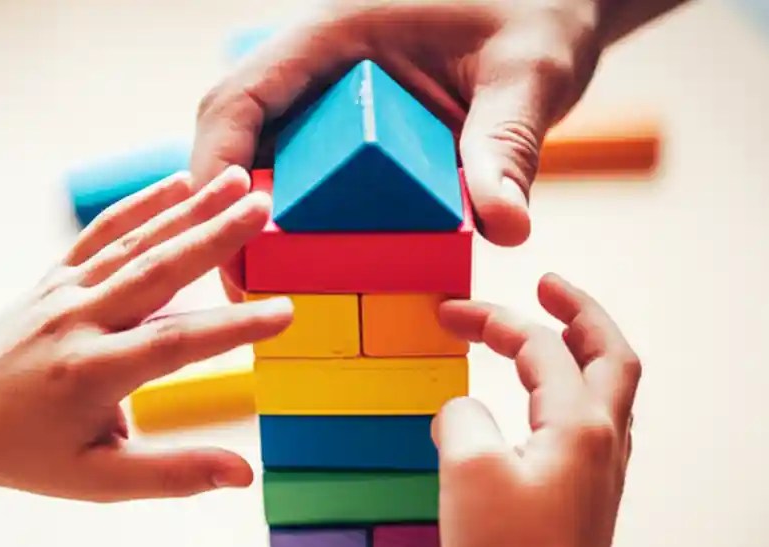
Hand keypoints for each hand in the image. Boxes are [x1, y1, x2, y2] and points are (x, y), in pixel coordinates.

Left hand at [0, 166, 291, 499]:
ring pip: (133, 243)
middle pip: (157, 272)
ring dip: (187, 208)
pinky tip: (177, 182)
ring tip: (237, 180)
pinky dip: (138, 206)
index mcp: (92, 375)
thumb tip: (245, 474)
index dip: (232, 327)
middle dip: (214, 236)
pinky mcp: (53, 278)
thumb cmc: (28, 454)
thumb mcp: (98, 480)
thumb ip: (173, 474)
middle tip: (266, 205)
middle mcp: (77, 323)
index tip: (285, 311)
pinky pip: (100, 234)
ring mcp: (62, 293)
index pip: (175, 345)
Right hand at [195, 0, 606, 293]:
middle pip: (239, 146)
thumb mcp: (525, 74)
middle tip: (244, 287)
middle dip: (228, 216)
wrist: (551, 14)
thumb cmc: (532, 17)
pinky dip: (309, 238)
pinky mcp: (357, 147)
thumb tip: (505, 227)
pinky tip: (323, 282)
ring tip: (271, 296)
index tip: (222, 231)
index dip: (217, 166)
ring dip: (263, 233)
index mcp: (334, 38)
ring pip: (269, 174)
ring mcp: (333, 112)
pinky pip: (315, 193)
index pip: (240, 98)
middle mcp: (317, 75)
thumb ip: (509, 145)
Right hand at [433, 273, 638, 546]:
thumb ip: (462, 418)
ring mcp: (602, 476)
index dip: (494, 319)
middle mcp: (603, 444)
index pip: (542, 347)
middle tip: (548, 286)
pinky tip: (543, 413)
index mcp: (579, 425)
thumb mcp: (467, 468)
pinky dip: (573, 397)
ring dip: (584, 353)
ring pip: (610, 393)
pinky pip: (594, 428)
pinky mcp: (588, 504)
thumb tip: (463, 412)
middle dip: (581, 312)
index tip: (450, 312)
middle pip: (612, 355)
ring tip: (552, 336)